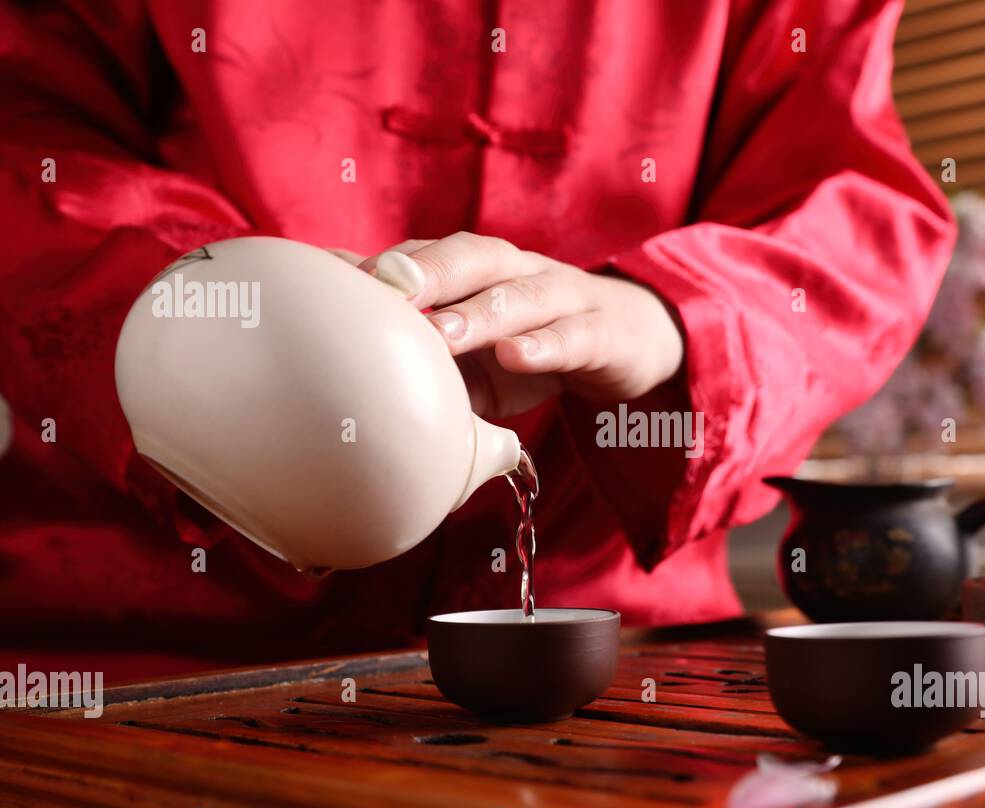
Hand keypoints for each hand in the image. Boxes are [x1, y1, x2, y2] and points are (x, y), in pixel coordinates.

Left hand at [347, 233, 684, 417]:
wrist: (630, 341)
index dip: (385, 267)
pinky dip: (545, 345)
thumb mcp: (474, 348)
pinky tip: (518, 356)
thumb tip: (338, 341)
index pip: (429, 256)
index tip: (337, 286)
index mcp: (481, 270)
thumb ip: (421, 343)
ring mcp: (565, 298)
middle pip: (473, 258)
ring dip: (480, 312)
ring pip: (522, 295)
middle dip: (428, 271)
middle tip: (386, 291)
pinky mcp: (605, 334)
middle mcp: (520, 271)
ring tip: (442, 333)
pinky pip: (574, 336)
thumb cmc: (533, 344)